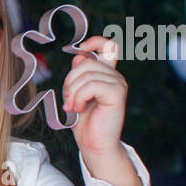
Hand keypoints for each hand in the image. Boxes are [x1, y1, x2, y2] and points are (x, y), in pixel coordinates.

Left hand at [64, 35, 127, 156]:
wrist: (94, 144)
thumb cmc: (86, 122)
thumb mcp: (76, 94)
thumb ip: (78, 76)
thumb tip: (79, 56)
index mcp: (107, 74)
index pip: (109, 47)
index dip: (95, 42)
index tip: (81, 49)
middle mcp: (115, 77)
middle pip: (87, 63)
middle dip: (70, 80)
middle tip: (67, 100)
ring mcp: (118, 84)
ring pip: (87, 75)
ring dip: (72, 92)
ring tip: (71, 107)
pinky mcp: (117, 94)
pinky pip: (91, 85)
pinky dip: (79, 97)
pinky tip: (78, 108)